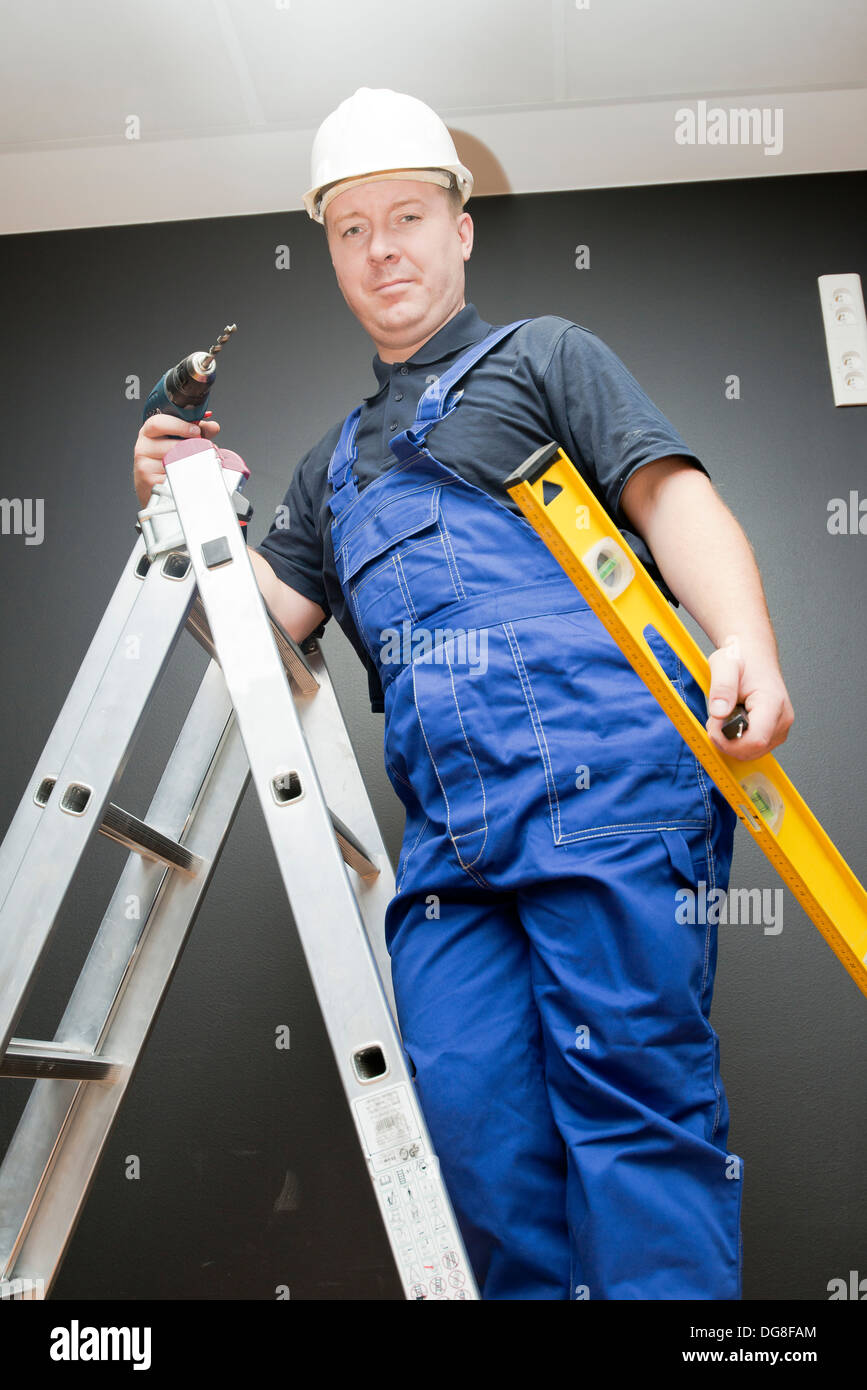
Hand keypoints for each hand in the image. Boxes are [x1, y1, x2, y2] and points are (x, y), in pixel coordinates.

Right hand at [133, 412, 220, 506]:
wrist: (151, 485)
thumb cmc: (164, 459)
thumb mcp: (177, 439)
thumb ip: (195, 430)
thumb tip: (212, 427)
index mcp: (148, 433)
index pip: (158, 423)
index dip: (180, 425)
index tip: (196, 430)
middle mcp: (143, 448)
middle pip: (173, 444)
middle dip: (192, 447)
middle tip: (200, 449)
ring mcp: (145, 466)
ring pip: (175, 461)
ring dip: (191, 461)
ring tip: (193, 462)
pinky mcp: (150, 482)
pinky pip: (175, 477)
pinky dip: (185, 476)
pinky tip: (185, 475)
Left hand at [705, 634, 793, 760]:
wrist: (753, 655)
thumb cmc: (741, 658)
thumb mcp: (724, 665)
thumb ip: (721, 688)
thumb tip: (719, 713)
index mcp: (773, 703)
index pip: (755, 741)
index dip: (728, 740)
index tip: (713, 723)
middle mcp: (782, 719)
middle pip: (751, 750)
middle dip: (726, 741)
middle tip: (715, 718)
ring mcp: (780, 728)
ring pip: (751, 753)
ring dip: (730, 741)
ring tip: (725, 716)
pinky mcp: (774, 732)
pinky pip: (752, 748)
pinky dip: (737, 740)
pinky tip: (733, 721)